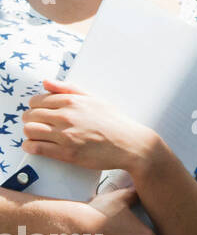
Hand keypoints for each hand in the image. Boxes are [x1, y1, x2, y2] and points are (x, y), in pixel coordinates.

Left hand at [21, 78, 155, 173]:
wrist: (130, 144)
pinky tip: (34, 146)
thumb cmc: (115, 122)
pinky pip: (36, 148)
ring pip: (29, 130)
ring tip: (38, 135)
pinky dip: (30, 146)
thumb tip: (46, 82)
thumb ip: (69, 89)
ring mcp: (65, 135)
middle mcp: (66, 117)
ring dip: (29, 133)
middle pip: (30, 115)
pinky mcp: (66, 153)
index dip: (35, 107)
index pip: (37, 100)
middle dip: (31, 119)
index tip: (39, 112)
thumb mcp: (95, 99)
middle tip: (39, 124)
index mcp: (72, 102)